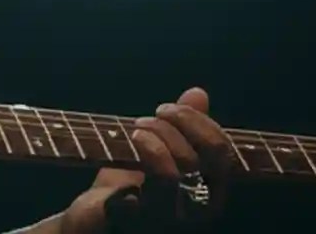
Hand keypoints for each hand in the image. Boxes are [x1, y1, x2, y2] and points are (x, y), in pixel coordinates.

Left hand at [59, 87, 233, 233]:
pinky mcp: (141, 225)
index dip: (195, 120)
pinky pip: (143, 197)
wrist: (95, 216)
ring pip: (173, 175)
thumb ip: (182, 123)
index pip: (220, 150)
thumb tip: (198, 93)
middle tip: (144, 121)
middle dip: (169, 128)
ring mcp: (171, 220)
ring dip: (151, 143)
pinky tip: (124, 157)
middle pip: (195, 157)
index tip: (165, 108)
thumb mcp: (160, 147)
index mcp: (209, 186)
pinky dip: (136, 168)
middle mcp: (197, 207)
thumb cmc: (131, 182)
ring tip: (134, 134)